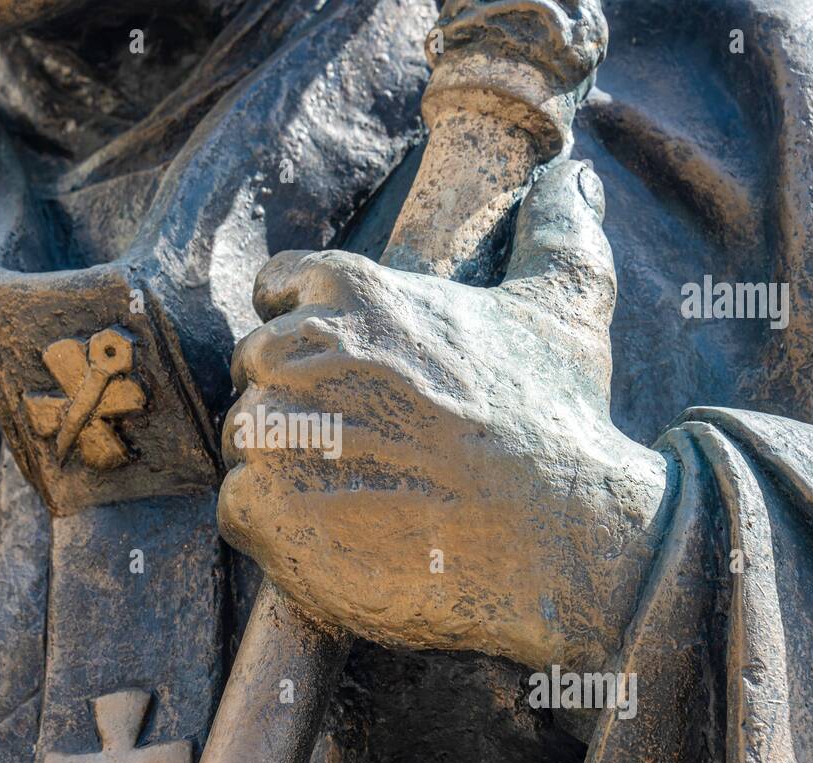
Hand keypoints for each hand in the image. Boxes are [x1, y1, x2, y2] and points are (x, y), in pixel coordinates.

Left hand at [218, 160, 671, 672]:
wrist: (555, 534)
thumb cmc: (556, 422)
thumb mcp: (566, 308)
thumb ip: (557, 233)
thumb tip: (573, 175)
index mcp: (349, 290)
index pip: (279, 291)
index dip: (307, 337)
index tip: (350, 379)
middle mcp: (294, 348)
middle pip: (258, 377)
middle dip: (300, 409)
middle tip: (372, 451)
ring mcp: (269, 429)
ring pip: (248, 445)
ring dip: (291, 471)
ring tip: (366, 498)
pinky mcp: (258, 506)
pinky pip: (238, 508)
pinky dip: (279, 529)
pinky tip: (345, 536)